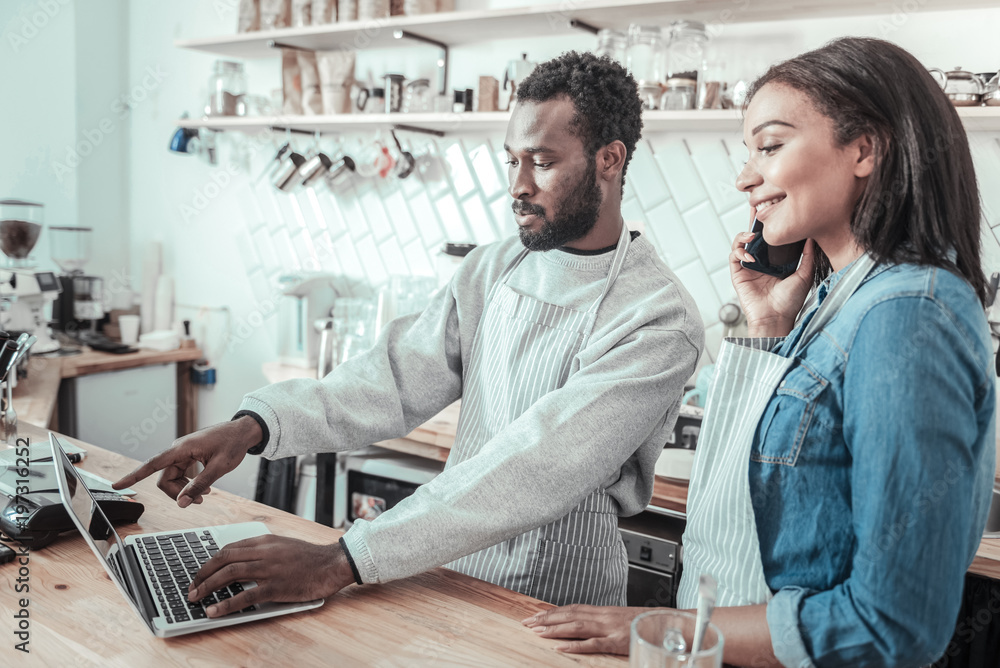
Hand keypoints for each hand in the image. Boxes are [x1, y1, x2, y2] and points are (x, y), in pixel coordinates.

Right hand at [112, 416, 261, 507]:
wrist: (242, 431)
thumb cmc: (233, 444)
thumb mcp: (219, 468)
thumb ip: (200, 485)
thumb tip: (182, 503)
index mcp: (182, 448)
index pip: (151, 464)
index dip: (133, 476)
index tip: (116, 486)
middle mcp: (178, 449)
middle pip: (165, 478)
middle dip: (178, 492)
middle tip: (199, 501)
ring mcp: (182, 453)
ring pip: (172, 478)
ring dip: (184, 489)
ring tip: (204, 495)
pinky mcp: (188, 456)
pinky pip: (180, 474)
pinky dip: (189, 483)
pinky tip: (204, 489)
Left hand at [187, 535, 352, 616]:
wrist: (332, 564)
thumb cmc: (309, 557)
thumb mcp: (283, 545)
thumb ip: (262, 551)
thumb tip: (239, 562)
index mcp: (265, 540)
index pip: (228, 548)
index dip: (210, 562)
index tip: (200, 573)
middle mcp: (264, 552)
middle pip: (224, 559)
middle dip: (202, 574)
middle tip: (191, 587)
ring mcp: (270, 569)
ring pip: (230, 575)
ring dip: (208, 587)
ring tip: (195, 598)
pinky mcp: (276, 587)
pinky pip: (246, 595)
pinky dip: (226, 604)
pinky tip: (214, 611)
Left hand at [521, 604, 648, 654]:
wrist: (670, 622)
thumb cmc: (646, 622)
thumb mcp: (622, 620)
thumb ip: (605, 622)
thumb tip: (588, 625)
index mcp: (604, 610)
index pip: (572, 608)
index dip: (553, 611)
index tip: (536, 615)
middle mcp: (604, 616)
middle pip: (569, 614)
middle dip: (546, 618)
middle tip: (527, 622)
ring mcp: (609, 628)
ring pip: (576, 626)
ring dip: (554, 629)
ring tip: (536, 632)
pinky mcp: (617, 641)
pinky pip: (592, 643)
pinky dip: (574, 645)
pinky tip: (559, 646)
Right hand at [730, 217, 814, 336]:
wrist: (776, 319)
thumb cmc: (790, 302)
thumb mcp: (804, 275)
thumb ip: (808, 255)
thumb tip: (812, 235)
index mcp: (776, 260)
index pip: (771, 236)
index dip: (770, 223)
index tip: (773, 208)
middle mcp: (761, 261)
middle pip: (754, 235)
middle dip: (753, 221)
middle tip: (755, 209)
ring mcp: (748, 267)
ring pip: (740, 243)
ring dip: (743, 236)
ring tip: (751, 236)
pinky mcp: (738, 274)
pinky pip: (734, 257)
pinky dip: (739, 252)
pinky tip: (750, 257)